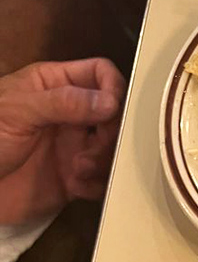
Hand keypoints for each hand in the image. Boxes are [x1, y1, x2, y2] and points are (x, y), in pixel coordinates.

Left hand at [0, 59, 124, 224]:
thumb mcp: (19, 110)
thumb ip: (65, 102)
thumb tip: (111, 102)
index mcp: (56, 86)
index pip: (100, 74)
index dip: (113, 89)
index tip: (112, 112)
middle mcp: (71, 116)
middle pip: (114, 116)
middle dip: (110, 134)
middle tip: (91, 151)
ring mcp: (74, 148)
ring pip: (112, 150)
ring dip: (103, 162)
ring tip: (79, 170)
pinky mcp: (74, 181)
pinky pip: (102, 182)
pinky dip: (98, 186)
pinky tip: (78, 187)